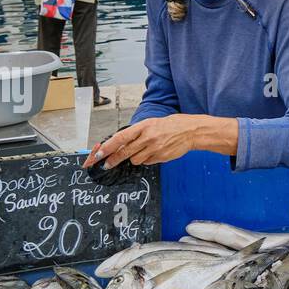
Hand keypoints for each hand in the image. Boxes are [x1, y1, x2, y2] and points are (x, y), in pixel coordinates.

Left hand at [82, 115, 210, 168]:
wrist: (190, 131)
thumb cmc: (169, 125)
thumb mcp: (150, 124)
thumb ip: (136, 133)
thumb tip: (120, 144)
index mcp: (143, 127)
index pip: (120, 138)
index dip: (108, 148)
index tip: (99, 154)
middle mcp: (148, 138)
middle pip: (125, 152)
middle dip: (113, 160)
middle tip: (106, 164)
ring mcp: (155, 149)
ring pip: (135, 160)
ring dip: (134, 158)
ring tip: (143, 150)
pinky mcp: (161, 157)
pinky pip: (147, 162)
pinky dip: (146, 159)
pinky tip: (154, 152)